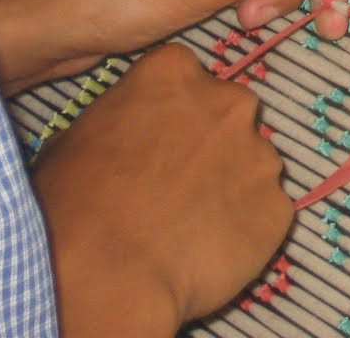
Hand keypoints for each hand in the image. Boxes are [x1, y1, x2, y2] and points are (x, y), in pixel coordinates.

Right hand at [34, 44, 290, 337]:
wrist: (109, 277)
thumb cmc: (76, 207)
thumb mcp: (71, 142)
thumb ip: (113, 124)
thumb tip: (114, 140)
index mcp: (174, 73)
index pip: (183, 77)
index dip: (170, 112)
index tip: (155, 140)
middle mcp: (229, 102)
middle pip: (227, 114)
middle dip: (209, 143)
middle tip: (177, 183)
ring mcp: (261, 154)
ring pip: (252, 164)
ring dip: (231, 186)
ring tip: (193, 223)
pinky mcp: (278, 206)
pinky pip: (265, 213)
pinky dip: (246, 228)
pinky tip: (210, 249)